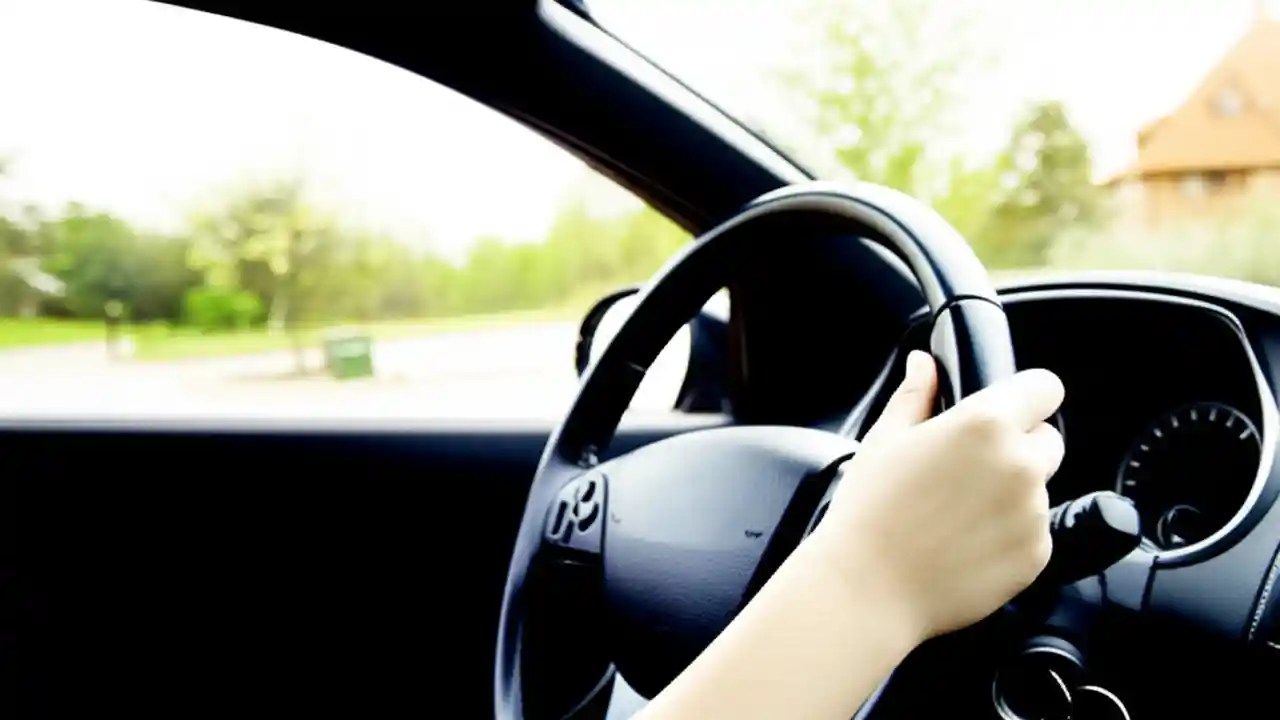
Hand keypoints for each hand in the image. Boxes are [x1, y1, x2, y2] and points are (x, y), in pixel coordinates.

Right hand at [810, 351, 1064, 641]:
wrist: (868, 587)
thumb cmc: (870, 511)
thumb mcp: (885, 440)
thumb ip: (916, 395)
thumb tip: (925, 364)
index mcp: (985, 424)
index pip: (1045, 388)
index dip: (1027, 396)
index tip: (1010, 409)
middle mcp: (1020, 464)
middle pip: (1047, 439)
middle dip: (1019, 446)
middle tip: (969, 469)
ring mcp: (1033, 513)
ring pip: (1038, 488)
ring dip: (1011, 493)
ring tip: (957, 513)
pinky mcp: (1037, 555)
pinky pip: (1033, 532)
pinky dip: (1009, 535)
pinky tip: (965, 543)